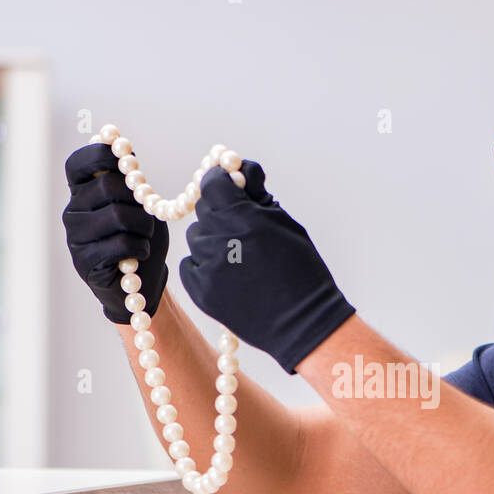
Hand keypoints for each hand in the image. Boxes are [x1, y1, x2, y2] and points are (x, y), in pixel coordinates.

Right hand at [62, 142, 168, 323]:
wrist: (142, 284)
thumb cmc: (140, 240)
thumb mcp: (138, 206)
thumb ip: (128, 182)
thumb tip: (124, 150)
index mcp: (82, 193)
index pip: (77, 163)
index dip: (100, 154)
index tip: (127, 158)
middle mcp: (73, 212)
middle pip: (106, 186)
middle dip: (138, 199)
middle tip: (149, 216)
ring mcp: (75, 237)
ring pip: (116, 216)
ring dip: (143, 227)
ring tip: (146, 238)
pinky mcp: (84, 261)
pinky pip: (119, 243)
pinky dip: (140, 248)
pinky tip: (140, 255)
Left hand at [179, 160, 355, 373]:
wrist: (302, 322)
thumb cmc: (301, 270)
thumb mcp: (286, 223)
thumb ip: (257, 195)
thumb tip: (238, 171)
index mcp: (243, 218)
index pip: (212, 183)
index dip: (221, 181)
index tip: (230, 187)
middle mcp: (220, 240)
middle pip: (204, 210)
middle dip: (221, 213)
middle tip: (242, 229)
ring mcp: (207, 267)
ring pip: (197, 238)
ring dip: (213, 240)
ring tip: (239, 258)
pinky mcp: (200, 291)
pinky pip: (190, 265)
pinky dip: (205, 265)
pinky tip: (228, 274)